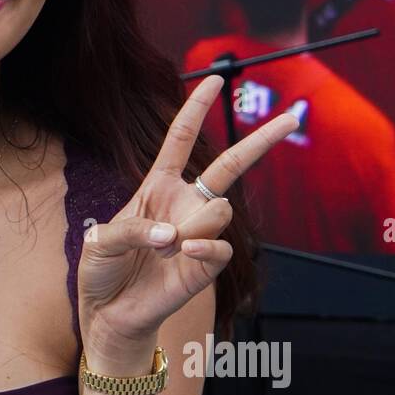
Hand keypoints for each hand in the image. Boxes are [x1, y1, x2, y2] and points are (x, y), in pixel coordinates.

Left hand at [77, 76, 298, 369]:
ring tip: (164, 247)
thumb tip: (177, 236)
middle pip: (230, 164)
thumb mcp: (100, 241)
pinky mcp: (206, 265)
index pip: (181, 139)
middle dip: (262, 139)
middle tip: (294, 114)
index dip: (196, 108)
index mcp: (156, 187)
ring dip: (191, 225)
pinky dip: (202, 247)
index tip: (215, 80)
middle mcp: (184, 204)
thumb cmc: (102, 271)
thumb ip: (134, 231)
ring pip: (220, 210)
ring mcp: (199, 233)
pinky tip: (182, 252)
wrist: (109, 314)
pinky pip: (221, 246)